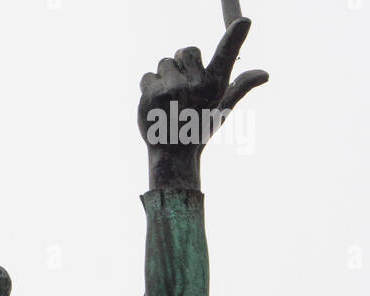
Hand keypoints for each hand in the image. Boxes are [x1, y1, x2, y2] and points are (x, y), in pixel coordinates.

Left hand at [139, 19, 267, 186]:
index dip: (235, 37)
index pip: (227, 55)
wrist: (172, 157)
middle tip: (182, 89)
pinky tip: (156, 105)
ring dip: (165, 77)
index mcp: (215, 86)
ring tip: (169, 100)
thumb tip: (265, 74)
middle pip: (186, 50)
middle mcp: (196, 86)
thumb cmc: (200, 130)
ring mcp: (172, 90)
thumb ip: (241, 86)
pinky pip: (148, 75)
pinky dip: (149, 87)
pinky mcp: (151, 95)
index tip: (244, 22)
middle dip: (182, 64)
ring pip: (164, 62)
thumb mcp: (222, 107)